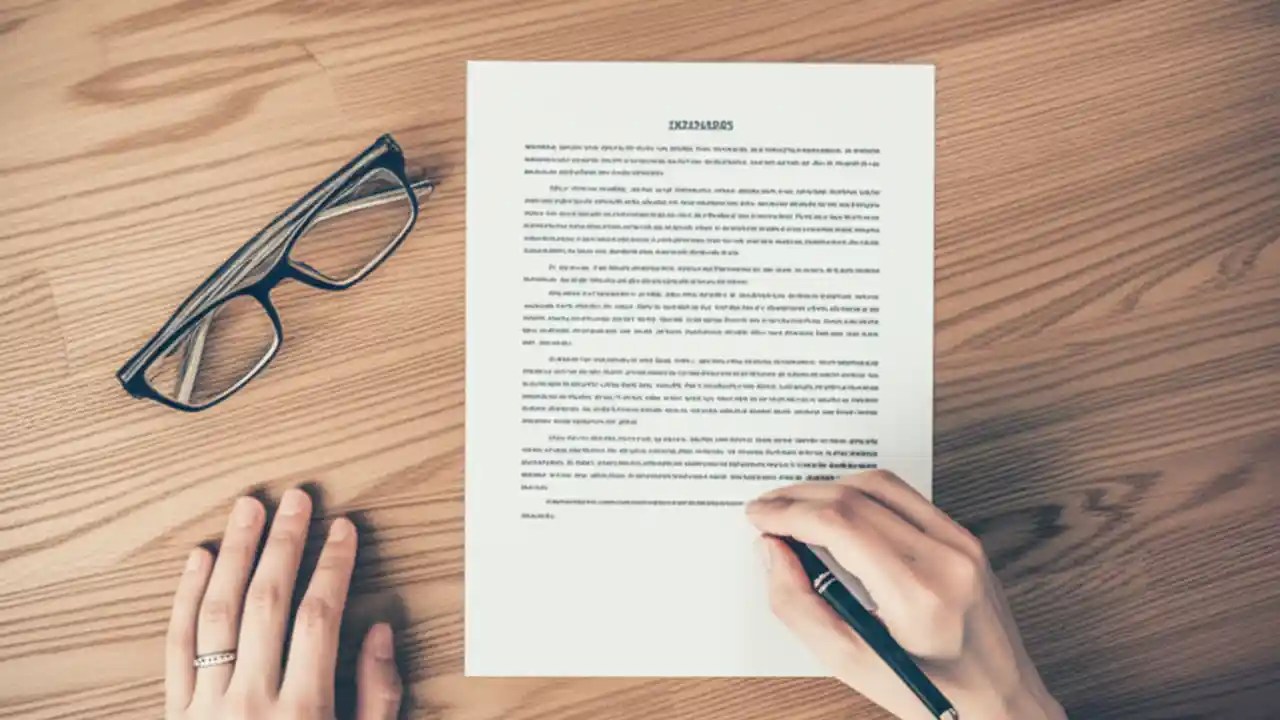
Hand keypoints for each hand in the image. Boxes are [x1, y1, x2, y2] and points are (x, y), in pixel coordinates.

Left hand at [166, 490, 401, 718]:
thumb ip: (377, 697)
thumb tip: (380, 634)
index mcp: (304, 711)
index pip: (320, 618)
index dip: (333, 567)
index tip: (342, 531)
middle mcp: (251, 702)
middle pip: (266, 603)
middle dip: (284, 544)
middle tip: (295, 501)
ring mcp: (207, 707)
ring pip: (218, 614)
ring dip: (235, 554)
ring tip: (248, 510)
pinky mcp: (176, 713)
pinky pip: (178, 646)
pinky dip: (187, 597)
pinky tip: (200, 558)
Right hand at [747, 471, 1064, 719]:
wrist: (1003, 704)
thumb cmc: (934, 695)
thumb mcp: (852, 665)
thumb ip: (800, 606)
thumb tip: (771, 551)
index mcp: (919, 595)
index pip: (841, 525)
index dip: (789, 513)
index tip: (758, 517)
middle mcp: (945, 557)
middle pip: (856, 497)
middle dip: (800, 497)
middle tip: (766, 509)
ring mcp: (961, 542)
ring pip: (880, 484)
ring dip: (829, 487)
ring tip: (795, 506)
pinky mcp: (965, 538)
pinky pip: (905, 496)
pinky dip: (862, 494)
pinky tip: (838, 510)